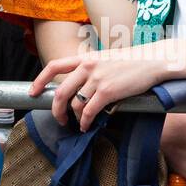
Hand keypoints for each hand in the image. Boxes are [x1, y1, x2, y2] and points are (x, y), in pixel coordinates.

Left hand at [29, 37, 185, 130]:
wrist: (153, 60)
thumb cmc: (131, 62)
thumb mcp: (105, 59)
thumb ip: (90, 69)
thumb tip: (78, 87)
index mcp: (84, 58)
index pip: (54, 66)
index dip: (40, 80)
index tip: (32, 92)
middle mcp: (87, 67)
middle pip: (60, 91)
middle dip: (56, 110)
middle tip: (59, 119)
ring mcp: (97, 79)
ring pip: (75, 105)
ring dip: (75, 119)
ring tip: (79, 125)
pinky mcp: (109, 92)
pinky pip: (90, 112)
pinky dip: (86, 123)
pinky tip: (88, 126)